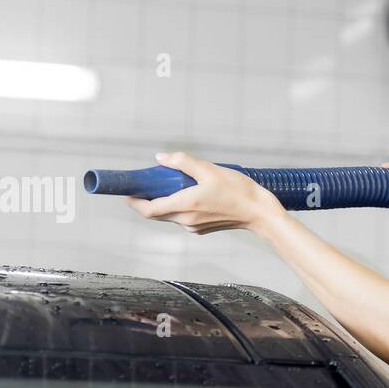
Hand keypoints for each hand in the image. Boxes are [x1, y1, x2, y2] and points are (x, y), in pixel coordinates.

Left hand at [125, 151, 286, 235]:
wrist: (260, 213)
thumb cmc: (239, 192)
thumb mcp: (210, 170)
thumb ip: (182, 163)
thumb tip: (162, 158)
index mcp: (185, 206)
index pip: (148, 210)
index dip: (134, 202)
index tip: (129, 192)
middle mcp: (186, 220)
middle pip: (156, 213)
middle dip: (148, 198)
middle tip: (149, 182)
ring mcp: (193, 227)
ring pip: (169, 215)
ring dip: (165, 201)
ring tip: (174, 184)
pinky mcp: (201, 229)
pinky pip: (182, 218)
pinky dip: (179, 206)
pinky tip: (192, 193)